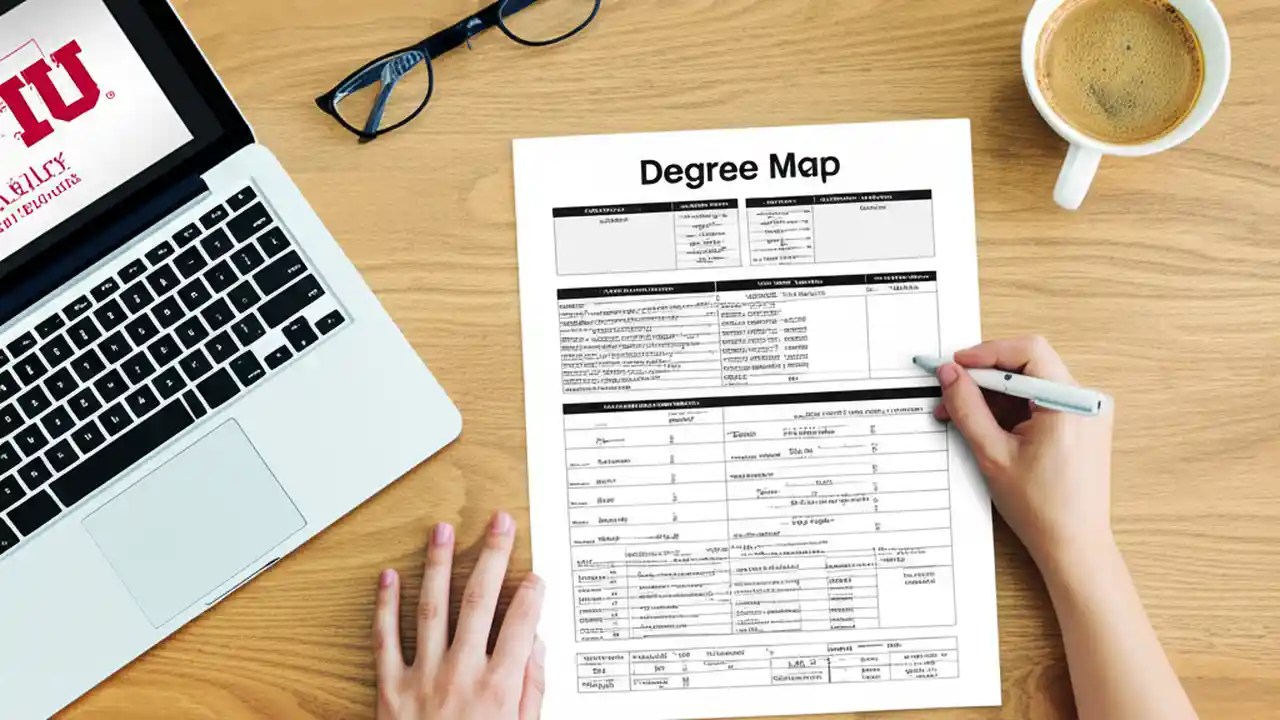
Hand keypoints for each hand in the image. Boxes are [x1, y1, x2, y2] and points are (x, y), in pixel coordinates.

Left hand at [372, 511, 545, 719]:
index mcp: (499, 689)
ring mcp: (423, 679)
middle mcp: (462, 675)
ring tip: (441, 531)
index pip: (522, 623)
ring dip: (439, 564)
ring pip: (433, 608)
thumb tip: (536, 647)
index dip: (531, 592)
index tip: (535, 574)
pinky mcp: (390, 690)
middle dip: (492, 556)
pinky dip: (386, 606)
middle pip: (481, 602)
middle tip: (498, 523)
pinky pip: (385, 640)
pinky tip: (390, 577)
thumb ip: (530, 690)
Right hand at [933, 337, 1114, 565]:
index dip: (986, 353)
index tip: (957, 365)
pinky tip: (987, 425)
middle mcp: (1086, 401)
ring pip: (1030, 383)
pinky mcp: (1081, 422)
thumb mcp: (992, 454)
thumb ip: (967, 408)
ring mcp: (1086, 411)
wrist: (1073, 543)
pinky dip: (1011, 408)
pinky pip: (1040, 400)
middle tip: (951, 391)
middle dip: (984, 377)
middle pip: (1028, 365)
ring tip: (962, 415)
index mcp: (1070, 404)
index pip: (1027, 352)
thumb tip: (950, 374)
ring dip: (994, 395)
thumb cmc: (1042, 509)